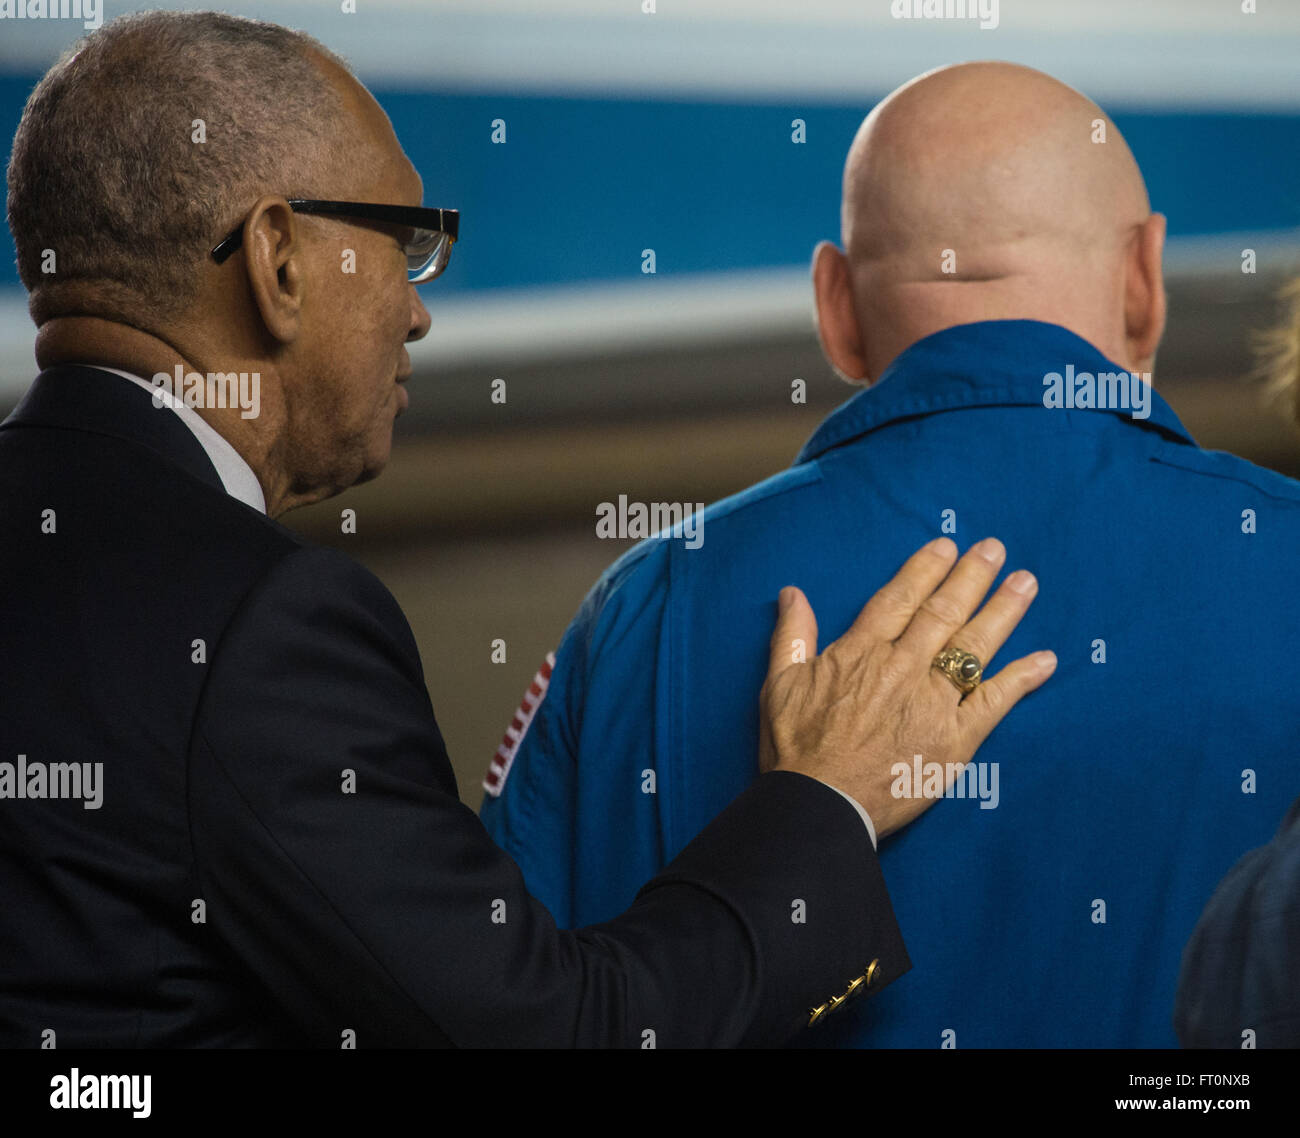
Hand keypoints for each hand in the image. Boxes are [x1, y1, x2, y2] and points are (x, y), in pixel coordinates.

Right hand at [759, 536, 1054, 839]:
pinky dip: (1021, 679)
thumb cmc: (795, 749)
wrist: (819, 805)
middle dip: (973, 576)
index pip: (900, 598)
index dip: (926, 569)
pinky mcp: (955, 739)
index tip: (947, 546)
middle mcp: (903, 668)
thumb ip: (792, 635)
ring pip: (974, 647)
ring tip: (1026, 583)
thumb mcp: (778, 685)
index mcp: (861, 652)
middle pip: (944, 612)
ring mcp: (933, 702)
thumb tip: (793, 593)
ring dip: (1003, 611)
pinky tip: (1046, 660)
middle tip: (995, 548)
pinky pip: (995, 702)